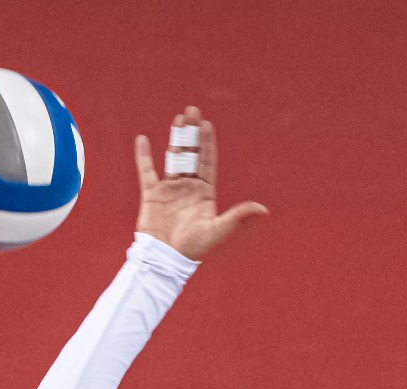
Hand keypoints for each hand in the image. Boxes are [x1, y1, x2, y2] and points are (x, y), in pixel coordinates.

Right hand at [135, 106, 266, 260]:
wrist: (166, 258)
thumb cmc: (193, 248)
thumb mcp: (218, 230)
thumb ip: (238, 217)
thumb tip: (263, 210)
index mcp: (205, 193)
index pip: (207, 162)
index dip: (207, 143)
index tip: (206, 124)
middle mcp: (188, 188)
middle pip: (191, 154)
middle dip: (192, 133)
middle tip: (192, 111)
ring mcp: (170, 189)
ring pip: (173, 158)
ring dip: (175, 138)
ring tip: (178, 119)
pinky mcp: (152, 194)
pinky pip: (146, 171)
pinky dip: (144, 156)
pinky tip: (143, 139)